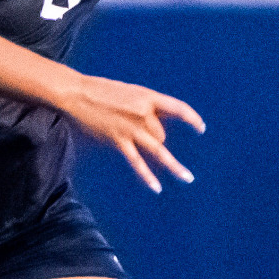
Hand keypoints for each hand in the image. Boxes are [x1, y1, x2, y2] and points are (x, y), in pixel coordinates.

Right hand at [62, 74, 204, 192]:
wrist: (76, 92)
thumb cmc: (99, 90)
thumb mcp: (128, 92)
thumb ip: (143, 106)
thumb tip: (154, 124)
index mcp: (147, 96)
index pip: (178, 108)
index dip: (192, 119)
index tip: (201, 128)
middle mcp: (143, 112)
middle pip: (161, 134)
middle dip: (154, 138)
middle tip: (132, 133)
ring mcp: (131, 127)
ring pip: (158, 149)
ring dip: (173, 165)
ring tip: (187, 178)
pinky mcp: (118, 139)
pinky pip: (137, 161)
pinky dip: (147, 176)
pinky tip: (157, 188)